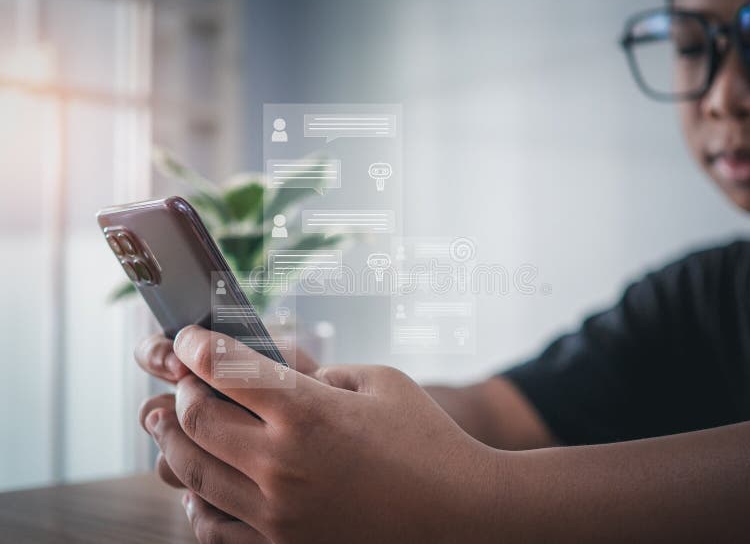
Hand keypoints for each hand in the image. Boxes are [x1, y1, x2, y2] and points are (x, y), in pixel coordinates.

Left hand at [140, 325, 498, 543]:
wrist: (461, 515)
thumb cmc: (428, 441)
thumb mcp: (380, 382)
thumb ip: (322, 372)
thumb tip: (277, 372)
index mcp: (308, 412)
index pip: (224, 369)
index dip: (196, 347)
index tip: (189, 340)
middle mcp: (282, 464)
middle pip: (195, 420)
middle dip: (182, 392)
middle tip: (186, 381)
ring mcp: (278, 513)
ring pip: (192, 474)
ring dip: (174, 442)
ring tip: (173, 425)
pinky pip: (213, 527)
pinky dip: (196, 500)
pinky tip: (199, 486)